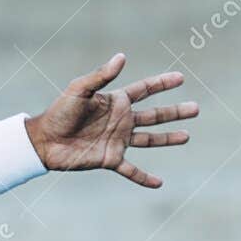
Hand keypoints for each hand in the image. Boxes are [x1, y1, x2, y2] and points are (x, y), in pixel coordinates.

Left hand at [26, 52, 197, 187]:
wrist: (44, 141)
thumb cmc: (59, 112)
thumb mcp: (79, 90)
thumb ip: (101, 76)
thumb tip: (123, 56)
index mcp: (115, 102)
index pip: (145, 90)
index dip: (162, 83)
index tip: (180, 78)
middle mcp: (120, 120)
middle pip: (154, 115)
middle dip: (175, 112)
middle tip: (196, 108)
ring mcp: (117, 140)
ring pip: (149, 140)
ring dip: (168, 138)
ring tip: (187, 136)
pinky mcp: (110, 159)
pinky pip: (132, 170)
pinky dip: (144, 178)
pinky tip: (159, 184)